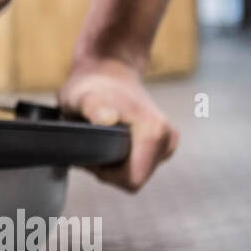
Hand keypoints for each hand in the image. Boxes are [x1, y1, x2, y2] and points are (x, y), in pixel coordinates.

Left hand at [58, 58, 178, 190]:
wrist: (107, 71)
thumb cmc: (91, 85)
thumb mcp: (82, 96)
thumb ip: (94, 109)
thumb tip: (108, 119)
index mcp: (154, 132)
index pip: (132, 180)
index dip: (106, 174)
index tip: (90, 154)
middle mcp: (167, 139)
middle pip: (135, 179)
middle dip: (110, 170)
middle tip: (92, 145)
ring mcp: (168, 143)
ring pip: (137, 174)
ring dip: (115, 165)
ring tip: (100, 139)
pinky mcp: (164, 144)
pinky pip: (140, 166)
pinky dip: (123, 160)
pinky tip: (111, 141)